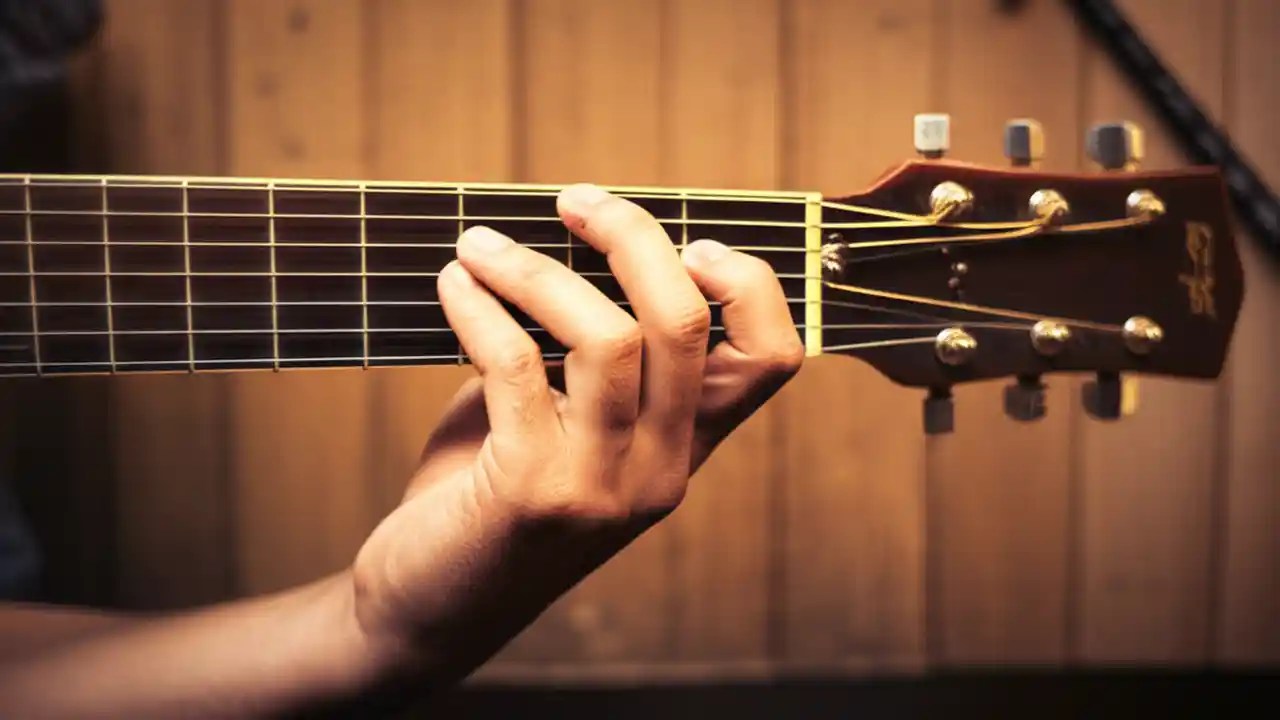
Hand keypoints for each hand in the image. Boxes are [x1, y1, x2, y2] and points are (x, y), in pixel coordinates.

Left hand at [350, 185, 803, 678]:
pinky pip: (517, 364)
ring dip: (535, 269)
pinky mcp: (532, 494)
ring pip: (609, 338)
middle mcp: (661, 470)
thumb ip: (582, 354)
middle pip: (686, 324)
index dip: (745, 282)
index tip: (683, 239)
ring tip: (479, 245)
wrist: (429, 611)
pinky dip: (480, 307)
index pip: (771, 357)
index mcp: (683, 448)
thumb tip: (567, 243)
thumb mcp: (560, 425)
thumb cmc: (487, 500)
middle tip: (575, 201)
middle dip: (633, 239)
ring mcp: (602, 488)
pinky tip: (452, 285)